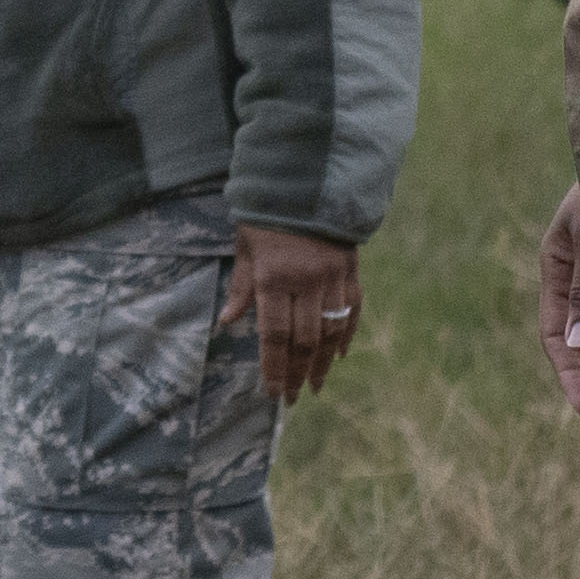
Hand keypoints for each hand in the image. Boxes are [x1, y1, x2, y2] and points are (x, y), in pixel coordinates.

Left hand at [220, 223, 361, 401]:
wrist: (309, 180)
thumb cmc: (267, 215)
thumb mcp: (246, 245)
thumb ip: (242, 286)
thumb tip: (228, 322)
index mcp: (274, 276)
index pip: (274, 334)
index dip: (274, 367)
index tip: (273, 392)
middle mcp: (306, 281)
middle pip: (304, 341)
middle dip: (298, 374)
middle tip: (292, 397)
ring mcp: (333, 277)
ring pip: (331, 332)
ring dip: (322, 363)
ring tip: (314, 385)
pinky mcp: (351, 271)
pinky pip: (352, 310)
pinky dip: (346, 336)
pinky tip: (338, 355)